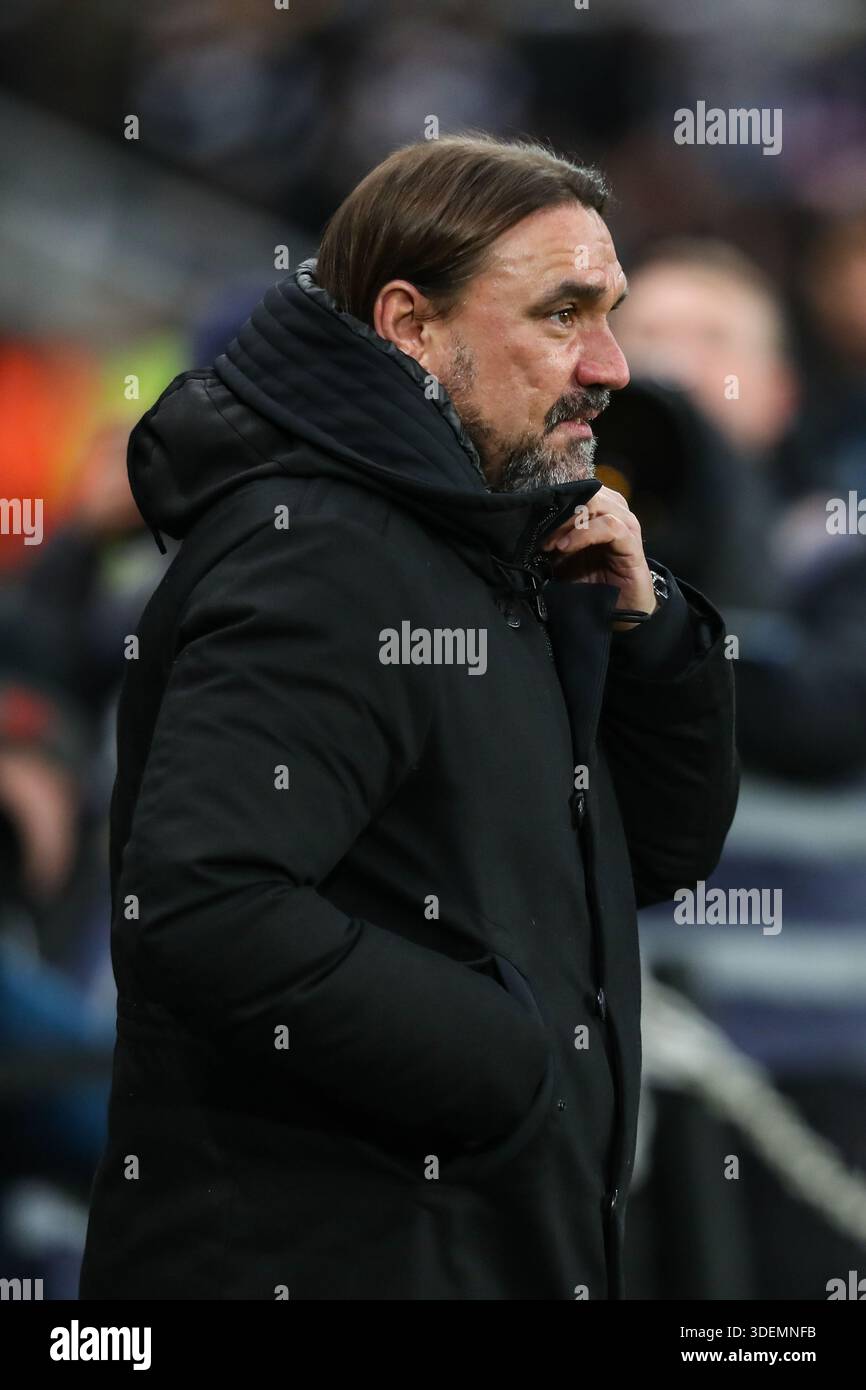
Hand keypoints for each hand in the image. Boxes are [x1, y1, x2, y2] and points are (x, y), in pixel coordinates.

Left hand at [541, 485, 656, 630]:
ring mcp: (625, 524)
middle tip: (539, 533)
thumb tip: (525, 528)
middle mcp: (614, 511)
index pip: (576, 490)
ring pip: (596, 503)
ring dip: (568, 522)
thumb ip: (552, 538)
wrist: (616, 611)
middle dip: (558, 511)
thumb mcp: (563, 558)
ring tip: (551, 543)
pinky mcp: (631, 542)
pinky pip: (609, 526)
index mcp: (599, 510)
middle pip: (584, 493)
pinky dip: (584, 534)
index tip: (531, 519)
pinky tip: (565, 547)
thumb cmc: (591, 582)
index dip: (553, 501)